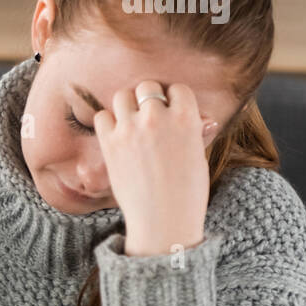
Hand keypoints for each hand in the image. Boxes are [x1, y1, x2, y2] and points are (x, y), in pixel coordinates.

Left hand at [92, 81, 212, 256]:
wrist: (164, 219)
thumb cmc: (187, 191)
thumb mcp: (198, 156)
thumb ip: (196, 132)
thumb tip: (204, 118)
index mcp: (186, 118)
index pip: (177, 89)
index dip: (174, 100)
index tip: (171, 112)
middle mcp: (157, 118)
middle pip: (147, 87)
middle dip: (149, 99)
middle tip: (149, 116)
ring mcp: (131, 129)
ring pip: (122, 96)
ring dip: (127, 105)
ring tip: (131, 121)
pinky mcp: (110, 142)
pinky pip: (102, 116)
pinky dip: (108, 121)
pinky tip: (117, 134)